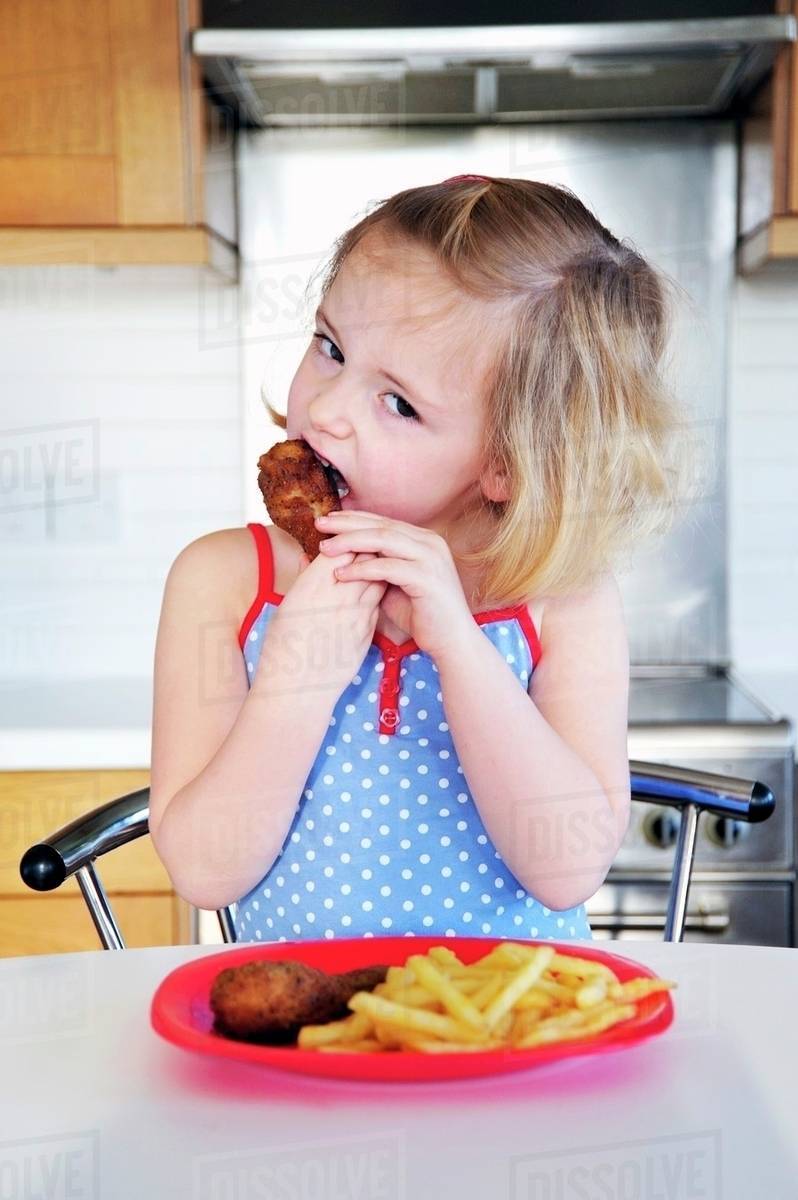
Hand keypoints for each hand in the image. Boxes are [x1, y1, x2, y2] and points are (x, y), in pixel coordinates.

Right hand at [265, 544, 386, 694]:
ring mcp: (357, 615)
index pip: (341, 547)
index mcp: (312, 587)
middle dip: (364, 548)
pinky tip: (369, 591)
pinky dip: (376, 590)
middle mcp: (338, 597)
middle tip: (360, 546)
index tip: (341, 540)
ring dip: (374, 568)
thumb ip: (304, 580)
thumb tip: (309, 558)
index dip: (344, 539)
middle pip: (365, 557)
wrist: (297, 690)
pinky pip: (378, 601)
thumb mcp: (286, 606)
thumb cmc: (283, 648)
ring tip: (367, 566)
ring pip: (378, 577)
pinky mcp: (368, 631)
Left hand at [314, 509, 474, 660]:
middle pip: (381, 525)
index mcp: (423, 539)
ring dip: (350, 542)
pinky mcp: (426, 577)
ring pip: (383, 539)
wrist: (452, 640)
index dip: (353, 519)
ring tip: (325, 548)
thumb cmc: (421, 615)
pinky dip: (360, 570)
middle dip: (347, 524)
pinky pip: (387, 567)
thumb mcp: (392, 585)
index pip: (383, 521)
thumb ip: (373, 569)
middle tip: (320, 523)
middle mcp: (430, 542)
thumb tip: (339, 560)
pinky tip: (340, 574)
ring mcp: (430, 557)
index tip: (327, 521)